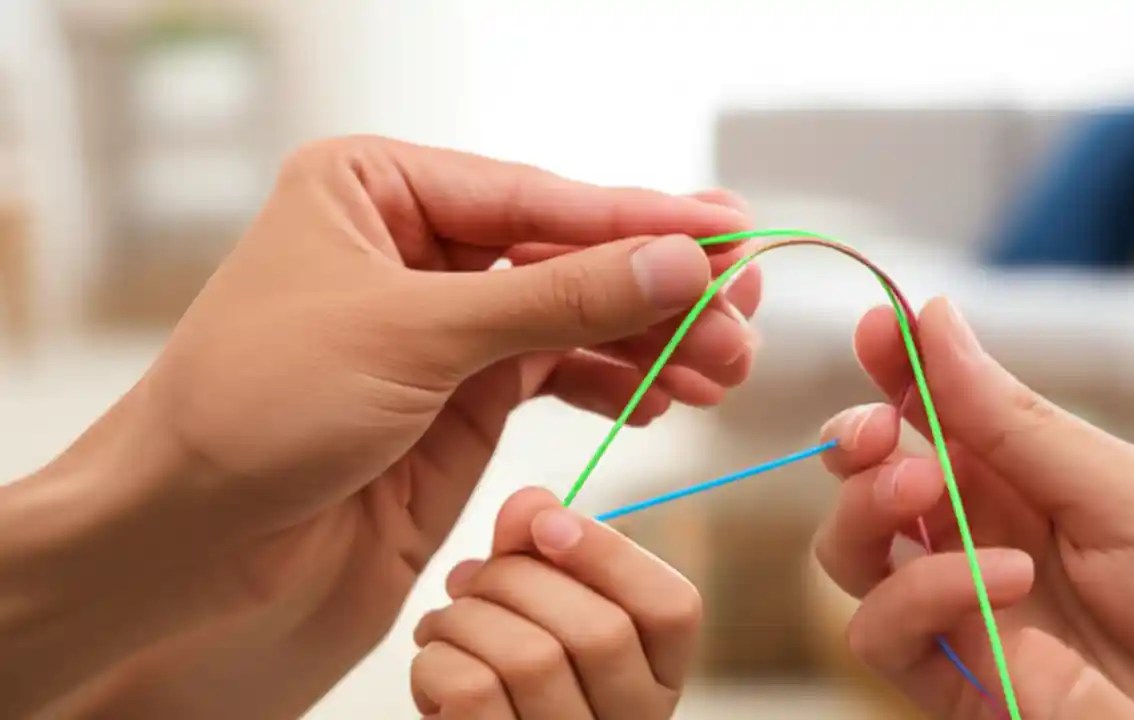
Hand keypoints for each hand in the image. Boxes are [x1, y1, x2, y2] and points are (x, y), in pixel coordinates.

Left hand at [8, 137, 757, 716]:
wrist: (187, 546)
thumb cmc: (257, 409)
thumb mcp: (416, 335)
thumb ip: (557, 298)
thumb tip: (680, 262)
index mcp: (374, 190)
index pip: (535, 198)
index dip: (638, 220)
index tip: (727, 233)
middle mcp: (407, 249)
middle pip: (561, 255)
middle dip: (653, 288)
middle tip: (741, 312)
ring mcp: (433, 328)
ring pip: (564, 319)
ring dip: (644, 342)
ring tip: (723, 367)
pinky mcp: (450, 401)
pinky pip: (548, 374)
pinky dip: (606, 384)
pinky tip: (660, 396)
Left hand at [411, 488, 698, 718]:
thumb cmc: (499, 667)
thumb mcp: (532, 604)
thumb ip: (538, 548)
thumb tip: (533, 504)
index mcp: (654, 673)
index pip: (672, 608)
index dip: (612, 554)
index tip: (547, 524)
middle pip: (601, 630)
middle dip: (516, 579)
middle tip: (472, 580)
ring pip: (531, 659)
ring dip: (466, 620)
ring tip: (444, 623)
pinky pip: (474, 691)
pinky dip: (436, 661)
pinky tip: (433, 666)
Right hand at [813, 298, 1133, 718]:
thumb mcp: (1126, 490)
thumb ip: (1013, 420)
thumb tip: (932, 315)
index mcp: (1012, 478)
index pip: (925, 412)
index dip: (890, 367)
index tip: (881, 324)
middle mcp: (970, 538)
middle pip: (862, 482)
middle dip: (852, 444)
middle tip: (879, 432)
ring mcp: (955, 609)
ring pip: (848, 554)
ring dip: (868, 510)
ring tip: (928, 489)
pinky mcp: (951, 680)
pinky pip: (882, 634)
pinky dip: (923, 595)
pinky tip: (1004, 579)